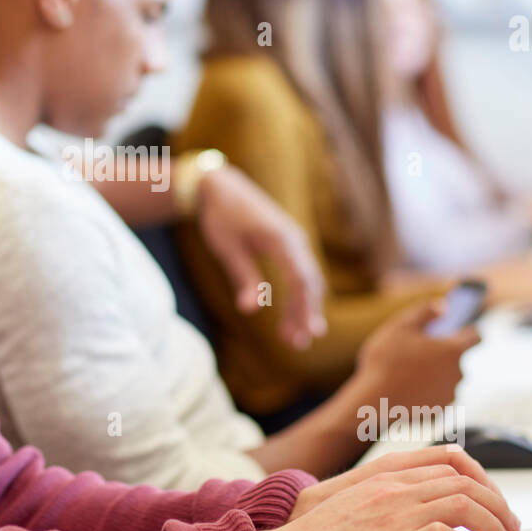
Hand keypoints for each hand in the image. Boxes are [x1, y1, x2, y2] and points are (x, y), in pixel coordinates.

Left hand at [195, 165, 325, 347]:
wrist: (221, 186)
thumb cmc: (221, 217)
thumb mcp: (227, 249)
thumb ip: (243, 278)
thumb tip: (250, 310)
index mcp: (281, 240)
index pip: (301, 280)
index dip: (304, 309)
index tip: (305, 333)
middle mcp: (294, 239)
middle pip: (310, 283)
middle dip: (306, 314)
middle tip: (298, 344)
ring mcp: (294, 239)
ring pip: (307, 279)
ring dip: (302, 307)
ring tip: (292, 337)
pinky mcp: (289, 242)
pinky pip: (300, 271)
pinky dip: (298, 294)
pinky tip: (291, 313)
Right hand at [258, 447, 520, 530]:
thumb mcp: (352, 503)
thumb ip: (384, 497)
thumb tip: (417, 507)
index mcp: (383, 474)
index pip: (447, 458)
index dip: (479, 474)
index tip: (491, 494)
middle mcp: (393, 487)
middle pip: (465, 479)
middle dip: (498, 501)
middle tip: (509, 523)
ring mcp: (396, 513)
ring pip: (466, 503)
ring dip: (495, 523)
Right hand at [352, 299, 477, 411]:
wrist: (373, 403)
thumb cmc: (386, 361)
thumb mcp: (401, 326)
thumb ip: (425, 312)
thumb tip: (444, 307)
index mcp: (453, 350)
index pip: (475, 336)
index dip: (466, 329)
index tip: (456, 328)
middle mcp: (458, 374)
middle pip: (456, 359)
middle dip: (441, 354)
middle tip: (416, 350)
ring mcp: (449, 395)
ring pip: (446, 379)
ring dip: (433, 374)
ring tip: (406, 372)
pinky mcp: (438, 412)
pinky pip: (435, 397)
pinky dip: (425, 393)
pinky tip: (405, 390)